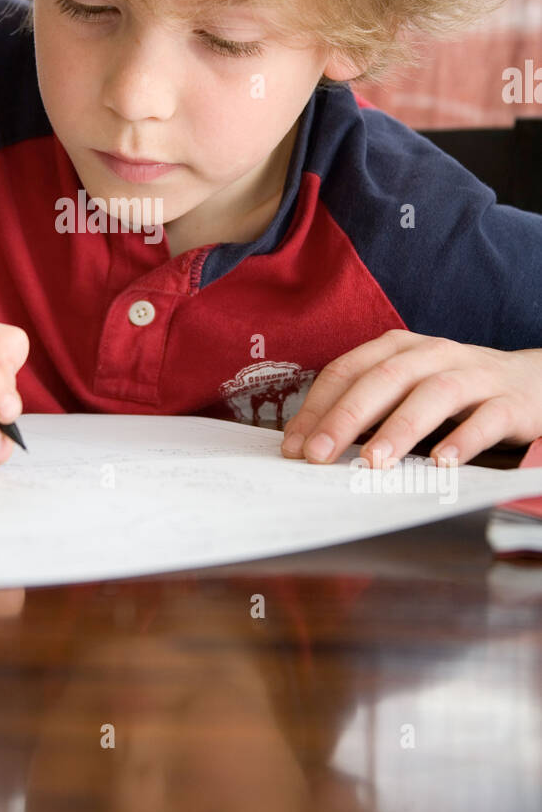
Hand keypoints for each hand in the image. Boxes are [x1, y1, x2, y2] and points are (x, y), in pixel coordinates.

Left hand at [280, 329, 541, 467]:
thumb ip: (368, 408)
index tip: (294, 445)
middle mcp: (434, 355)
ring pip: (432, 395)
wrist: (536, 383)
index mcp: (400, 349)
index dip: (318, 406)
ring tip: (373, 462)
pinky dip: (463, 440)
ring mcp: (474, 376)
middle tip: (318, 455)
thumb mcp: (409, 388)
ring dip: (399, 428)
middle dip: (346, 417)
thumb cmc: (457, 391)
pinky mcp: (511, 403)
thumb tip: (313, 444)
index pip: (348, 370)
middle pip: (384, 379)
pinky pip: (486, 419)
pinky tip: (442, 463)